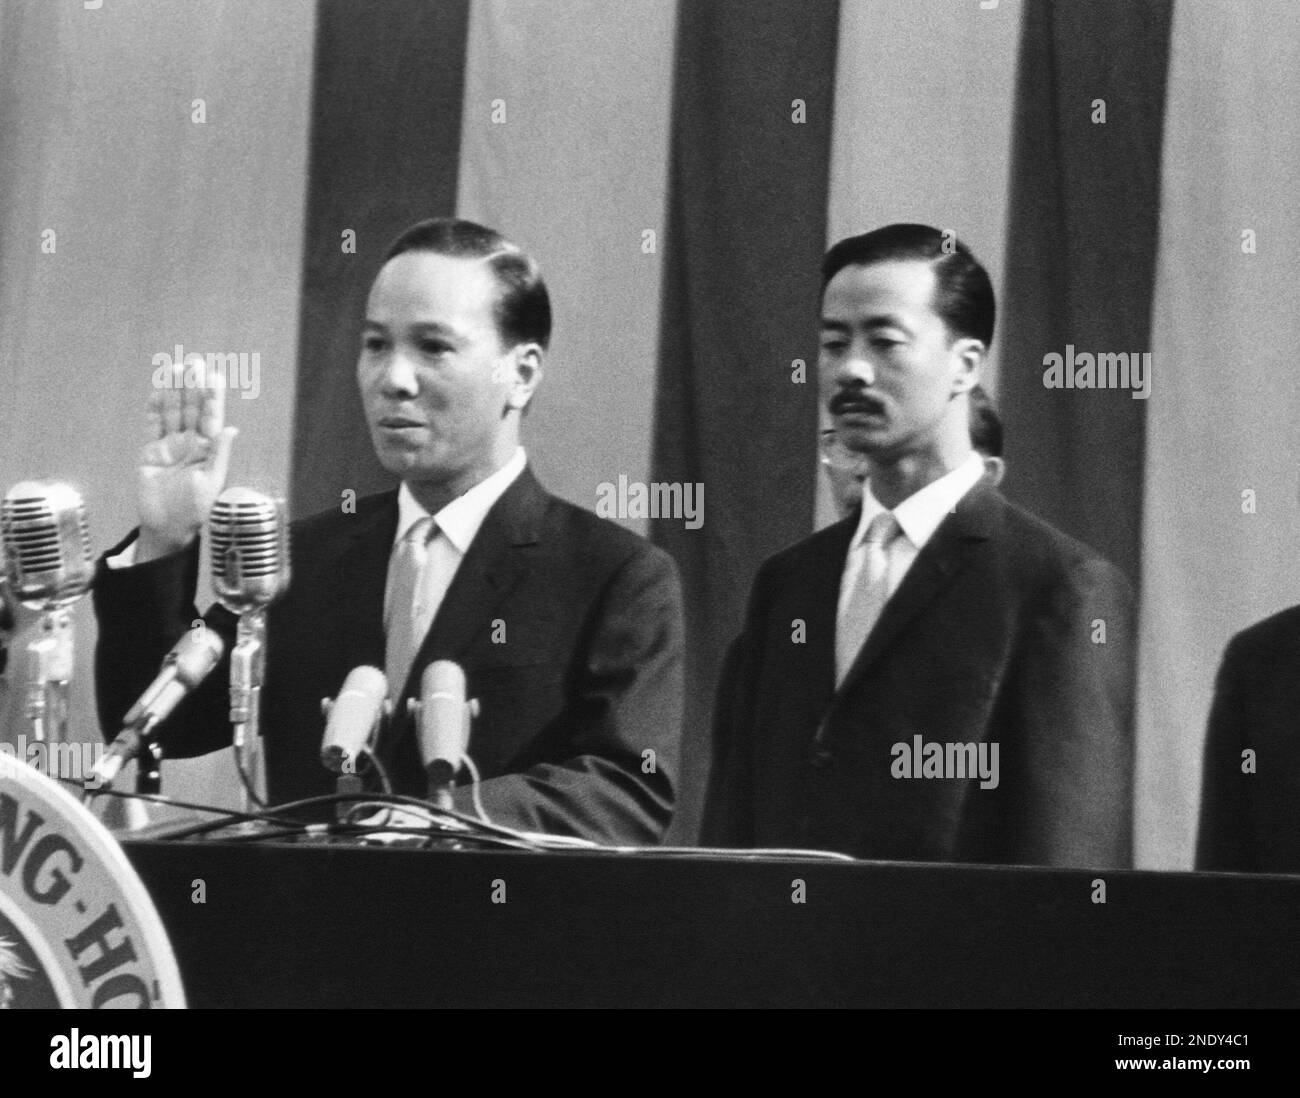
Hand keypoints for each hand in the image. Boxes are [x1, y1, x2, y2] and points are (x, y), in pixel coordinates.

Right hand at [136, 367, 237, 561]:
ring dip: (173, 391)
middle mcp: (190, 443)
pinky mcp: (150, 451)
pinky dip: (153, 408)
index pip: (211, 417)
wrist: (167, 527)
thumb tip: (232, 429)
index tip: (215, 377)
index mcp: (209, 449)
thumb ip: (219, 453)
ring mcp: (169, 445)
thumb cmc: (196, 509)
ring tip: (175, 368)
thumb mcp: (212, 482)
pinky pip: (152, 425)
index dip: (212, 397)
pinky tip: (157, 390)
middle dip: (192, 386)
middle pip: (190, 409)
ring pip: (171, 412)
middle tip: (194, 362)